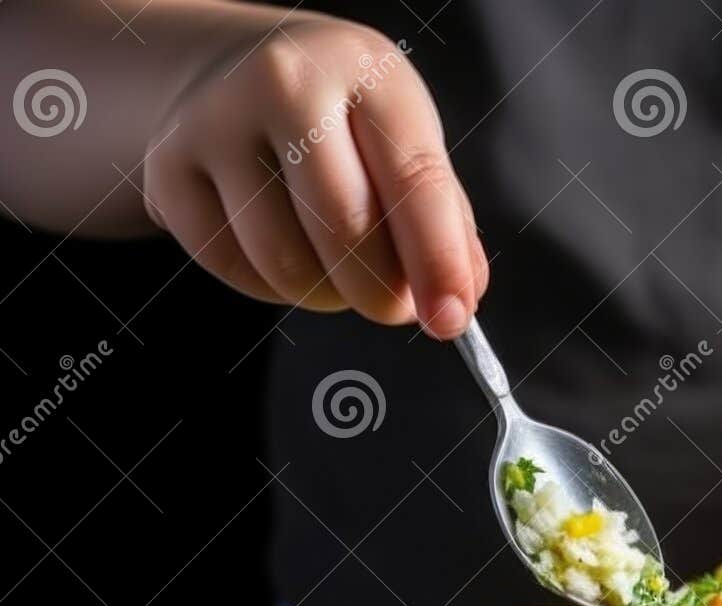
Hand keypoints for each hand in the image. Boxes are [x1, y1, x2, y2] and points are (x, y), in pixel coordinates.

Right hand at [141, 15, 486, 337]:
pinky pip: (234, 268)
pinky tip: (287, 251)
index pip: (415, 181)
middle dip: (381, 293)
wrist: (235, 72)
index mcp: (366, 70)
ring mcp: (214, 122)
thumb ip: (442, 219)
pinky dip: (272, 287)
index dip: (438, 263)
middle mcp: (283, 82)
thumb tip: (456, 298)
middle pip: (345, 230)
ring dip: (327, 295)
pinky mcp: (168, 169)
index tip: (451, 319)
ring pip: (286, 262)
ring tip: (338, 269)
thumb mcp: (403, 139)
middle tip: (393, 305)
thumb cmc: (341, 119)